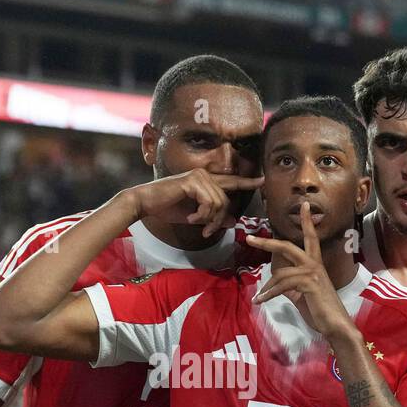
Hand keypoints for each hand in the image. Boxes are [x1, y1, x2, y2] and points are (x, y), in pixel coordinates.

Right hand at [124, 169, 263, 237]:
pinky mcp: (192, 182)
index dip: (247, 182)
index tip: (262, 181)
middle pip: (226, 201)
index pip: (231, 181)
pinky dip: (201, 215)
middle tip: (207, 231)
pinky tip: (190, 218)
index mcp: (206, 181)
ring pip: (219, 204)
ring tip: (196, 224)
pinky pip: (209, 203)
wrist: (145, 203)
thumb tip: (232, 222)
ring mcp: (199, 176)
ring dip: (209, 220)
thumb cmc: (167, 208)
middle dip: (218, 220)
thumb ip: (213, 217)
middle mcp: (205, 175)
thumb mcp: (195, 216)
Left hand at [247, 201, 354, 337]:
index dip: (307, 222)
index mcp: (315, 264)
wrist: (336, 325)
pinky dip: (269, 294)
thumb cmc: (321, 311)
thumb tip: (278, 285)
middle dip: (267, 243)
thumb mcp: (302, 296)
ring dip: (267, 287)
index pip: (311, 238)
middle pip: (288, 246)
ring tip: (259, 298)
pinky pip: (282, 285)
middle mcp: (315, 265)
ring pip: (281, 273)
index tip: (305, 205)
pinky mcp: (309, 284)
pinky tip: (261, 301)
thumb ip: (291, 287)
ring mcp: (312, 273)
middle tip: (249, 239)